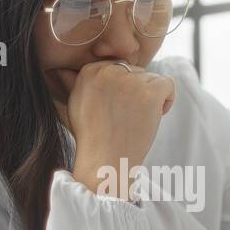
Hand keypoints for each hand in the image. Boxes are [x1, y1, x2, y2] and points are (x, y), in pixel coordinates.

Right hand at [57, 61, 174, 196]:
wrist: (105, 162)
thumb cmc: (92, 138)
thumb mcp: (75, 104)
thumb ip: (75, 82)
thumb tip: (61, 69)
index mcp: (89, 71)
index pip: (117, 67)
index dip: (122, 87)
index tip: (117, 107)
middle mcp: (108, 72)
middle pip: (135, 71)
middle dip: (136, 91)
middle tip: (127, 116)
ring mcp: (130, 83)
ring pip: (151, 78)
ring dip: (150, 97)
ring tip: (138, 118)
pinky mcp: (149, 94)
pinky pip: (168, 84)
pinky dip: (167, 98)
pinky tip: (158, 113)